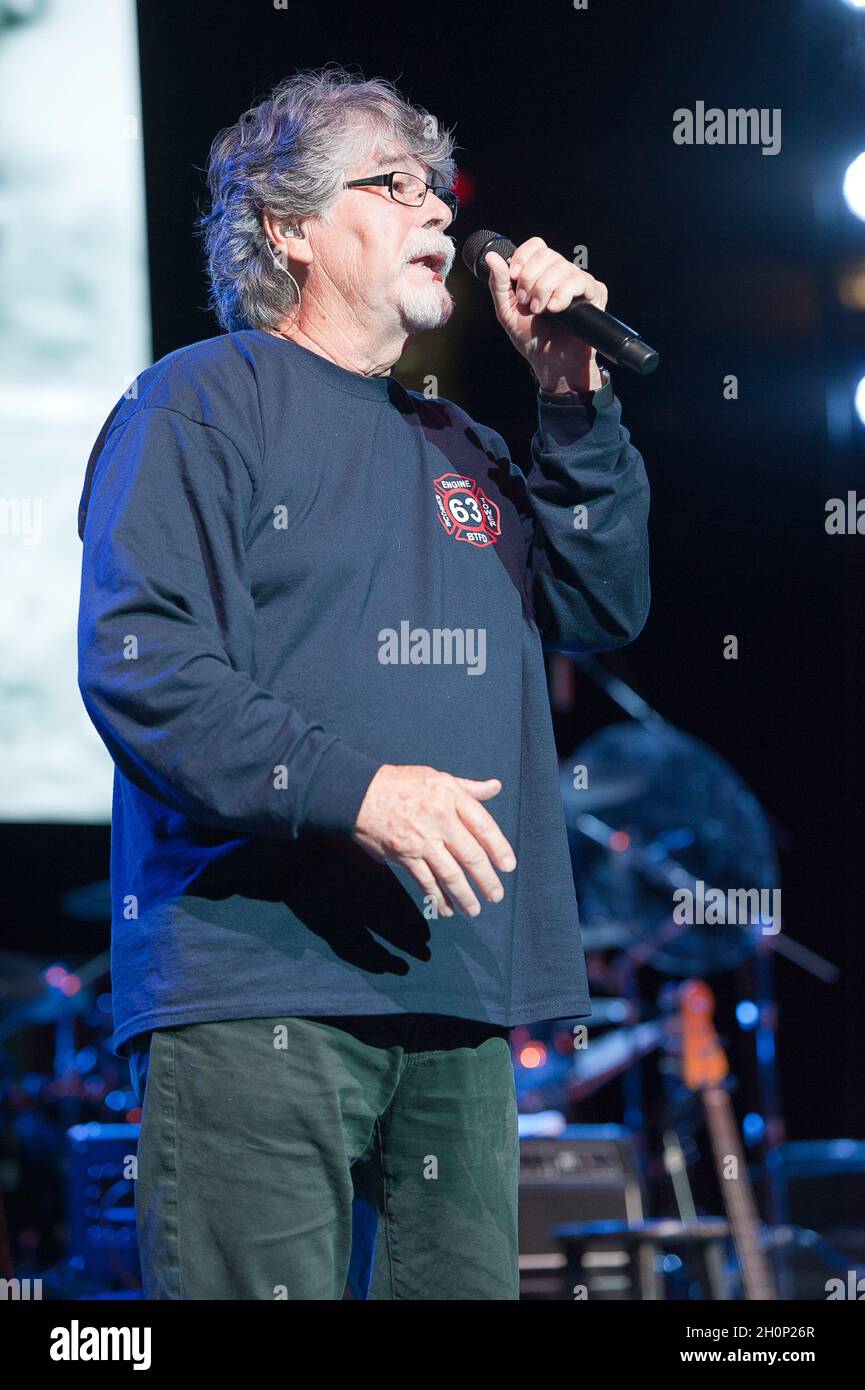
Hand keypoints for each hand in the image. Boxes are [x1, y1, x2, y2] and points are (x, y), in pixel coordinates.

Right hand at [351, 763, 516, 918]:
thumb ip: (468, 787)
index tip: (508, 866)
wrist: (359, 793)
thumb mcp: (437, 777)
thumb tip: (495, 787)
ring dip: (464, 895)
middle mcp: (439, 819)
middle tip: (495, 895)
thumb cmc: (401, 783)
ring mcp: (421, 840)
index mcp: (451, 797)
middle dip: (485, 878)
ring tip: (474, 909)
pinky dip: (437, 898)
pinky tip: (446, 909)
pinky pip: (426, 881)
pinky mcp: (405, 855)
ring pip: (450, 873)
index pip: (483, 825)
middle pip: (470, 854)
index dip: (499, 848)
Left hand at [485, 238, 607, 393]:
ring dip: (545, 290)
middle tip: (527, 302)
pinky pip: (580, 281)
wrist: (550, 361)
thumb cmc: (532, 337)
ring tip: (541, 310)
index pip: (536, 246)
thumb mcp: (507, 310)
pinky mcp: (594, 293)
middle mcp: (560, 273)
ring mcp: (578, 281)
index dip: (524, 257)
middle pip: (547, 255)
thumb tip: (491, 256)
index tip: (515, 276)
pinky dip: (563, 294)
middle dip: (531, 279)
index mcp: (541, 272)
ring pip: (562, 267)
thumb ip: (499, 283)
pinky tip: (555, 309)